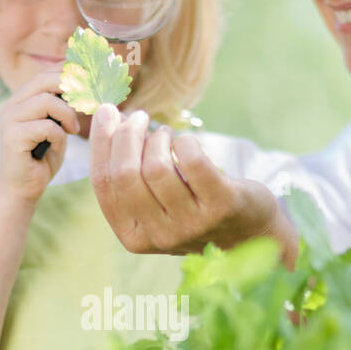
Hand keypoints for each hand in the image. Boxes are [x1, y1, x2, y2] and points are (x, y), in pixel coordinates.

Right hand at [0, 67, 80, 203]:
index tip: (91, 80)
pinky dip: (59, 137)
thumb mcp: (56, 128)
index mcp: (21, 100)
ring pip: (46, 101)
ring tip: (73, 130)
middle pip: (44, 80)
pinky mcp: (12, 137)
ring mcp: (9, 120)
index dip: (69, 72)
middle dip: (71, 87)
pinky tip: (58, 147)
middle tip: (87, 101)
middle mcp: (11, 105)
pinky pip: (45, 126)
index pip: (45, 73)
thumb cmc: (42, 160)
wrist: (22, 191)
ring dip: (67, 115)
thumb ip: (63, 108)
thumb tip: (85, 88)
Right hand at [88, 103, 298, 261]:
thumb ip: (130, 178)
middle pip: (126, 174)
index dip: (102, 143)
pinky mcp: (221, 206)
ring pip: (156, 168)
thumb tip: (110, 122)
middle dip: (128, 136)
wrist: (248, 234)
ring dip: (159, 139)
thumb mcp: (154, 207)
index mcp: (133, 236)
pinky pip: (192, 161)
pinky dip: (186, 142)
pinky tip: (188, 142)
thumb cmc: (194, 211)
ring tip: (167, 135)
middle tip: (140, 118)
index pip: (104, 184)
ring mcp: (191, 224)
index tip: (107, 112)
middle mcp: (159, 235)